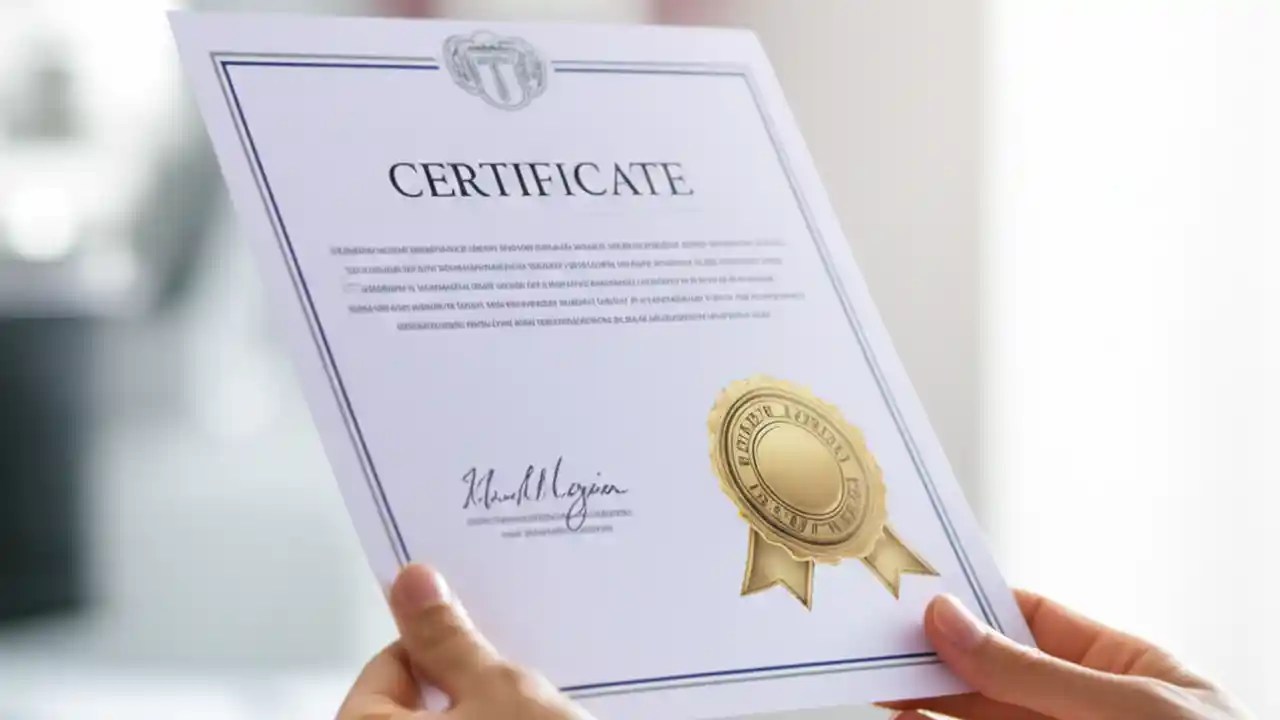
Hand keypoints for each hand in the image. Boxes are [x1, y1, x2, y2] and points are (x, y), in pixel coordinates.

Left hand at [338, 564, 590, 719]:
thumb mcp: (498, 692)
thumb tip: (413, 583)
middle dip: (470, 676)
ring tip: (540, 704)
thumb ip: (451, 639)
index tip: (486, 631)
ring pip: (456, 717)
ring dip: (492, 706)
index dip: (444, 644)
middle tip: (518, 675)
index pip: (392, 663)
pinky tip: (544, 718)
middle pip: (422, 697)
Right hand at [884, 591, 1251, 718]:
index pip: (1031, 618)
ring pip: (979, 715)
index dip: (971, 602)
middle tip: (876, 640)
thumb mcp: (1127, 709)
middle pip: (994, 670)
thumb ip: (1032, 671)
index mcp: (1121, 668)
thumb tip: (950, 619)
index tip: (912, 594)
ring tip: (879, 683)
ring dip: (928, 699)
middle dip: (937, 653)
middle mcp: (1083, 709)